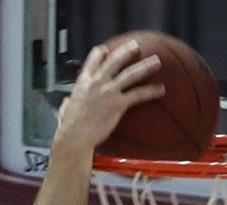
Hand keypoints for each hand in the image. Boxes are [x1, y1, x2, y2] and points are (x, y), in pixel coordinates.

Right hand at [53, 39, 166, 153]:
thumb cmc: (68, 127)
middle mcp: (97, 82)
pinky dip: (151, 91)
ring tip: (156, 61)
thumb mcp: (65, 109)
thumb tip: (66, 104)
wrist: (75, 136)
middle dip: (127, 51)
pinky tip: (161, 89)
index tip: (106, 50)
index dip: (100, 53)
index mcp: (83, 82)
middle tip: (136, 45)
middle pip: (115, 61)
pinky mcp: (118, 104)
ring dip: (145, 66)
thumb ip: (67, 104)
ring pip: (130, 74)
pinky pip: (138, 94)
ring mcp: (108, 92)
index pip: (93, 61)